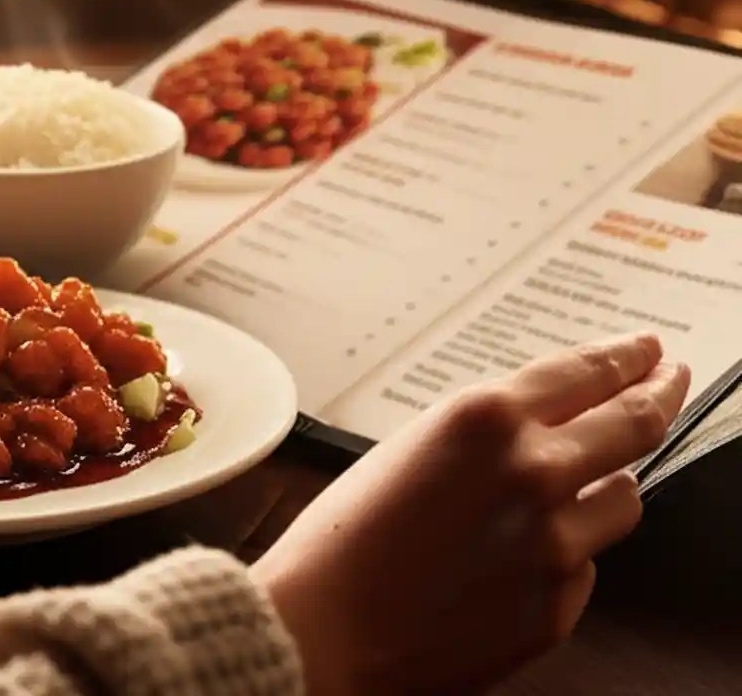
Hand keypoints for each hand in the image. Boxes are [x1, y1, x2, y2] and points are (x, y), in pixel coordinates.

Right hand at [251, 333, 689, 694]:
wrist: (321, 637)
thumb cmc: (340, 544)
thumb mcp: (406, 452)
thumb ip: (483, 437)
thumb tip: (539, 433)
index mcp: (486, 420)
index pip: (589, 371)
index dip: (628, 357)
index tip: (647, 351)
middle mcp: (534, 473)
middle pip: (635, 423)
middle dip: (658, 394)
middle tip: (668, 381)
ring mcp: (555, 545)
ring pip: (624, 499)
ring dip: (606, 485)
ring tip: (575, 490)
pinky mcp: (557, 606)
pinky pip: (585, 565)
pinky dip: (564, 555)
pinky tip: (512, 563)